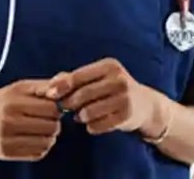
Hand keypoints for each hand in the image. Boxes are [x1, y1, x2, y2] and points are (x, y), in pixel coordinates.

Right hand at [0, 79, 60, 160]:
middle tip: (45, 119)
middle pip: (52, 126)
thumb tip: (66, 83)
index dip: (56, 107)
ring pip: (47, 142)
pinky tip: (33, 138)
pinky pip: (38, 154)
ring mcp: (7, 139)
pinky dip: (41, 147)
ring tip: (40, 129)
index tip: (49, 106)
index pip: (52, 109)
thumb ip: (44, 85)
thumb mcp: (19, 87)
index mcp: (14, 102)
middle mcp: (10, 121)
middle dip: (53, 122)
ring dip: (49, 136)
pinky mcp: (7, 153)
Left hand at [45, 58, 168, 137]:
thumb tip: (48, 87)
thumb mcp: (97, 78)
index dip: (61, 86)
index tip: (50, 95)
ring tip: (80, 116)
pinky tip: (92, 124)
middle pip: (83, 94)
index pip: (79, 76)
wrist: (145, 105)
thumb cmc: (113, 89)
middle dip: (69, 103)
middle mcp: (119, 79)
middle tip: (65, 108)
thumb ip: (73, 78)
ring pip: (89, 111)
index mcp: (109, 66)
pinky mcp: (127, 116)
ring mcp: (124, 98)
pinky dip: (91, 127)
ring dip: (80, 116)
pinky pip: (98, 125)